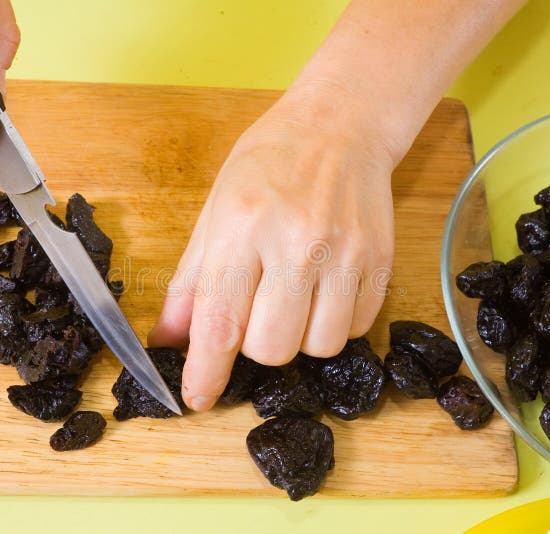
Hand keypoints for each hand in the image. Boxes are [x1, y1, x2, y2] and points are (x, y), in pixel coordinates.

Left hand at [148, 83, 394, 410]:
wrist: (341, 127)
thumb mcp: (215, 210)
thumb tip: (168, 339)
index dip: (206, 370)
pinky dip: (333, 323)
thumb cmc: (268, 163)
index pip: (220, 320)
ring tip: (296, 296)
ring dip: (299, 336)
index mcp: (242, 225)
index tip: (198, 398)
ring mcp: (345, 253)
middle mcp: (296, 242)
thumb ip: (191, 280)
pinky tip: (326, 288)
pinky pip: (354, 329)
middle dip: (256, 344)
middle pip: (271, 346)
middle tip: (258, 308)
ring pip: (316, 347)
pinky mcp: (380, 262)